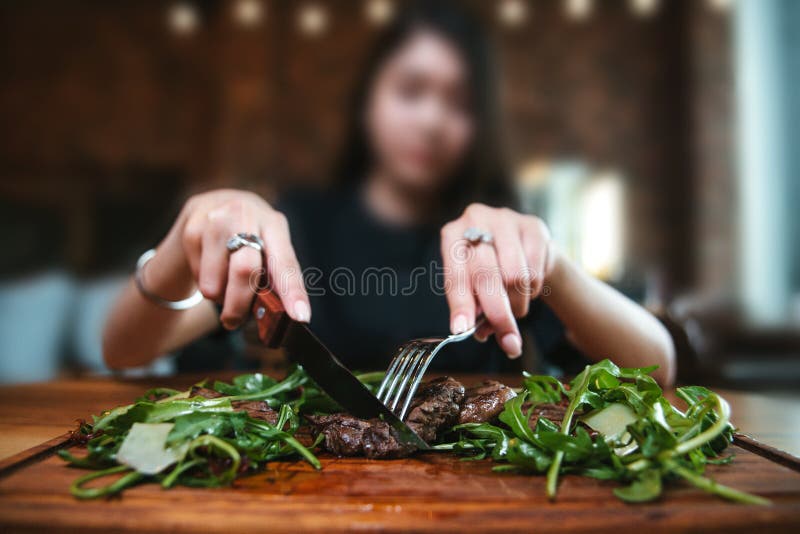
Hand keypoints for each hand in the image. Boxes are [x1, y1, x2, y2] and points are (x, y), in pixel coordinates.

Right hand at [158, 189, 308, 329]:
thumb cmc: (249, 238)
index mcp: (274, 224)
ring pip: (214, 283)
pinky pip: (198, 277)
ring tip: (225, 286)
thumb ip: (273, 277)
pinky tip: (211, 270)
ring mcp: (216, 220)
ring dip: (220, 297)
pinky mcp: (191, 230)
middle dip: (240, 305)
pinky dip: (206, 285)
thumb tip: (279, 317)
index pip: (285, 262)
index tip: (300, 317)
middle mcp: (246, 216)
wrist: (214, 204)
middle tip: (234, 322)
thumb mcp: (267, 247)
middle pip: (244, 272)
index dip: (293, 292)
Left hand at [440, 204, 555, 357]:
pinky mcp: (533, 226)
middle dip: (497, 314)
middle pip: (486, 276)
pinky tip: (527, 288)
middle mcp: (476, 219)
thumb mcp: (474, 286)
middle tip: (508, 341)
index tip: (462, 330)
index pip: (455, 275)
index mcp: (452, 235)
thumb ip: (475, 308)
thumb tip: (483, 334)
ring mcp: (506, 219)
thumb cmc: (489, 268)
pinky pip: (535, 270)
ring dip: (517, 304)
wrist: (522, 245)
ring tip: (516, 309)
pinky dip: (532, 290)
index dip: (460, 306)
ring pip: (514, 277)